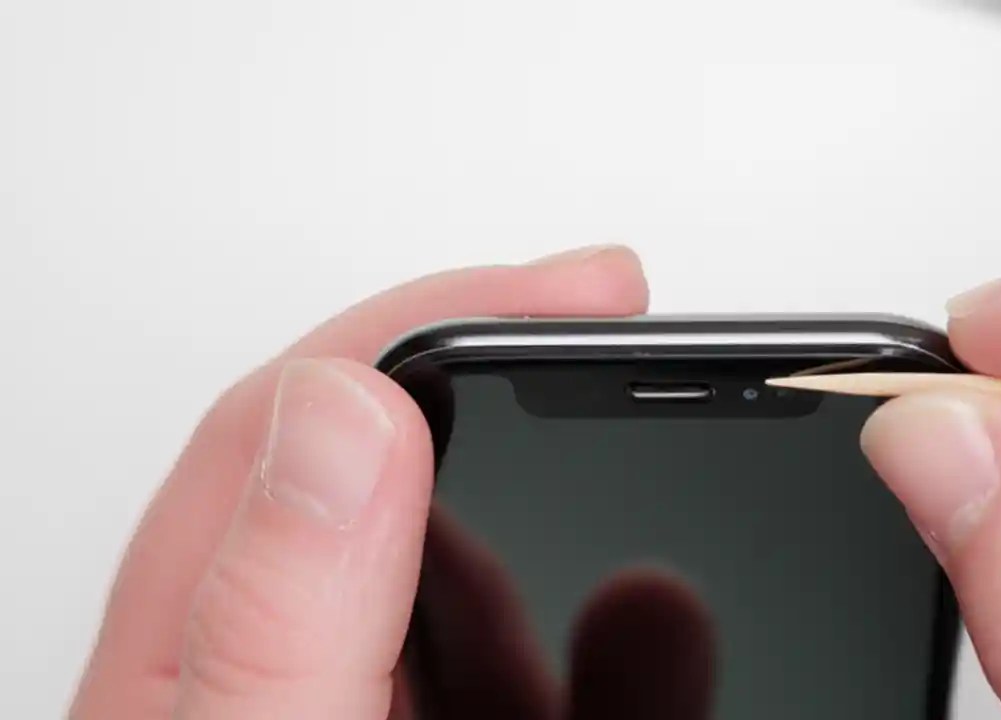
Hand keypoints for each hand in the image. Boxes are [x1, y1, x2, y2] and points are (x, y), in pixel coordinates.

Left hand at [69, 245, 651, 717]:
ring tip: (643, 454)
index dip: (423, 322)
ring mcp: (365, 708)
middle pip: (377, 464)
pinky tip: (656, 624)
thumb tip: (343, 413)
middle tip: (600, 311)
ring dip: (573, 508)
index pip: (283, 423)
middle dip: (503, 369)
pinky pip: (522, 668)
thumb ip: (280, 617)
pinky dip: (614, 639)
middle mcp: (274, 666)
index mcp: (190, 653)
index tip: (555, 294)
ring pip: (465, 573)